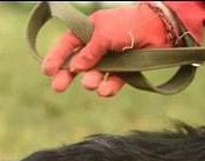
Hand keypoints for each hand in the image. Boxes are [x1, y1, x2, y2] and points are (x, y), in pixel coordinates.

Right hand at [42, 4, 174, 97]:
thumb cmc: (127, 25)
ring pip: (96, 74)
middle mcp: (99, 45)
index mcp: (89, 30)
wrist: (157, 29)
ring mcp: (112, 58)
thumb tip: (75, 68)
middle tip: (58, 88)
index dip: (57, 57)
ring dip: (91, 80)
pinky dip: (109, 86)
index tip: (47, 71)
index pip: (68, 45)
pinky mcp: (126, 69)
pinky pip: (114, 81)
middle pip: (79, 63)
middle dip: (68, 75)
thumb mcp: (103, 35)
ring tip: (90, 85)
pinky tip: (105, 91)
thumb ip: (89, 53)